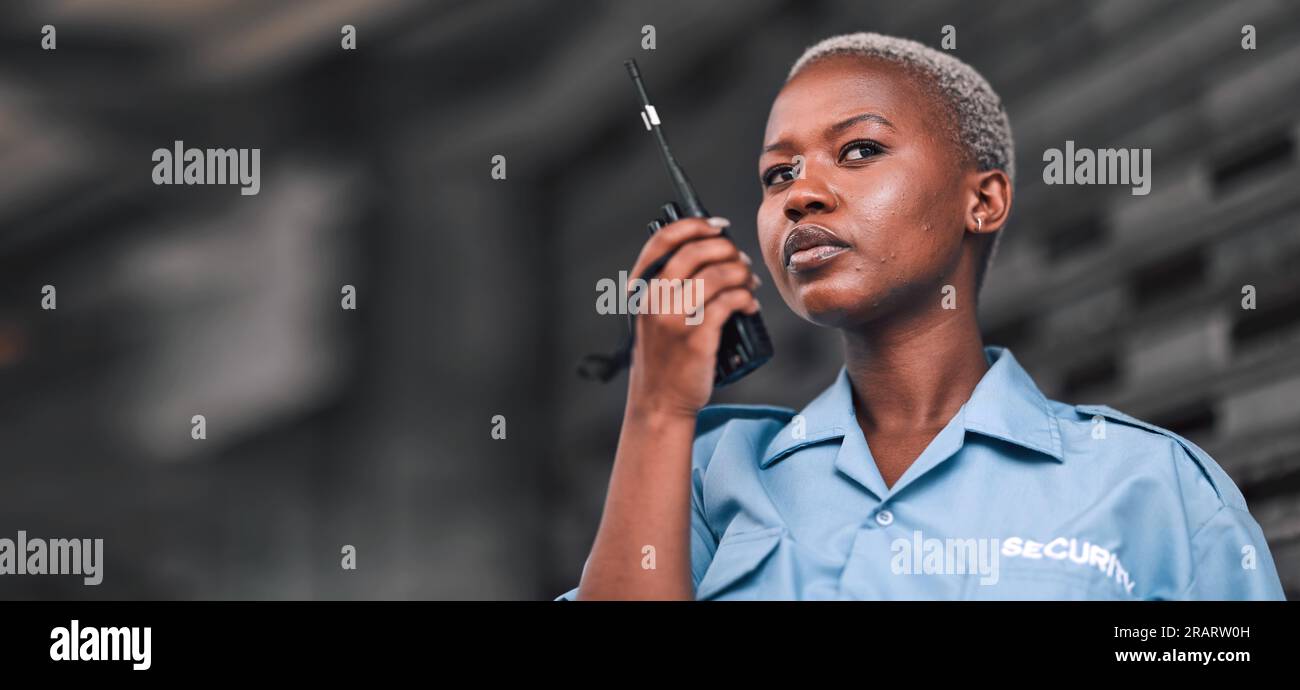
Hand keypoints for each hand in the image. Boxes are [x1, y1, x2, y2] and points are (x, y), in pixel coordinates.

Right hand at [624, 216, 760, 418]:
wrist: (659, 401)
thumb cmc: (663, 354)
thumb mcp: (654, 314)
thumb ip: (671, 284)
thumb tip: (717, 249)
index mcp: (641, 288)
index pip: (662, 240)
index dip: (694, 225)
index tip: (719, 227)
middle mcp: (653, 300)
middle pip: (696, 252)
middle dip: (727, 250)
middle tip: (742, 262)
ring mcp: (673, 319)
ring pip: (718, 275)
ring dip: (742, 274)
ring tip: (749, 284)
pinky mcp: (696, 339)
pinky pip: (729, 302)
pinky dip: (745, 299)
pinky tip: (749, 305)